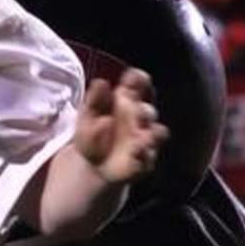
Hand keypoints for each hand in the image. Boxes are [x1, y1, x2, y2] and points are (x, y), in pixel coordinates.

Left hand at [73, 68, 168, 183]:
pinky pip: (149, 155)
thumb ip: (94, 100)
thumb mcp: (87, 116)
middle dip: (144, 110)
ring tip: (142, 135)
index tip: (137, 78)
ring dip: (152, 133)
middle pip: (148, 110)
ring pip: (157, 132)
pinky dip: (144, 153)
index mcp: (126, 100)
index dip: (140, 79)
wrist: (90, 167)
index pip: (139, 85)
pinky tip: (136, 151)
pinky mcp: (145, 158)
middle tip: (136, 110)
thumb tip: (101, 82)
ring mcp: (145, 138)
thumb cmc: (92, 135)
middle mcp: (139, 117)